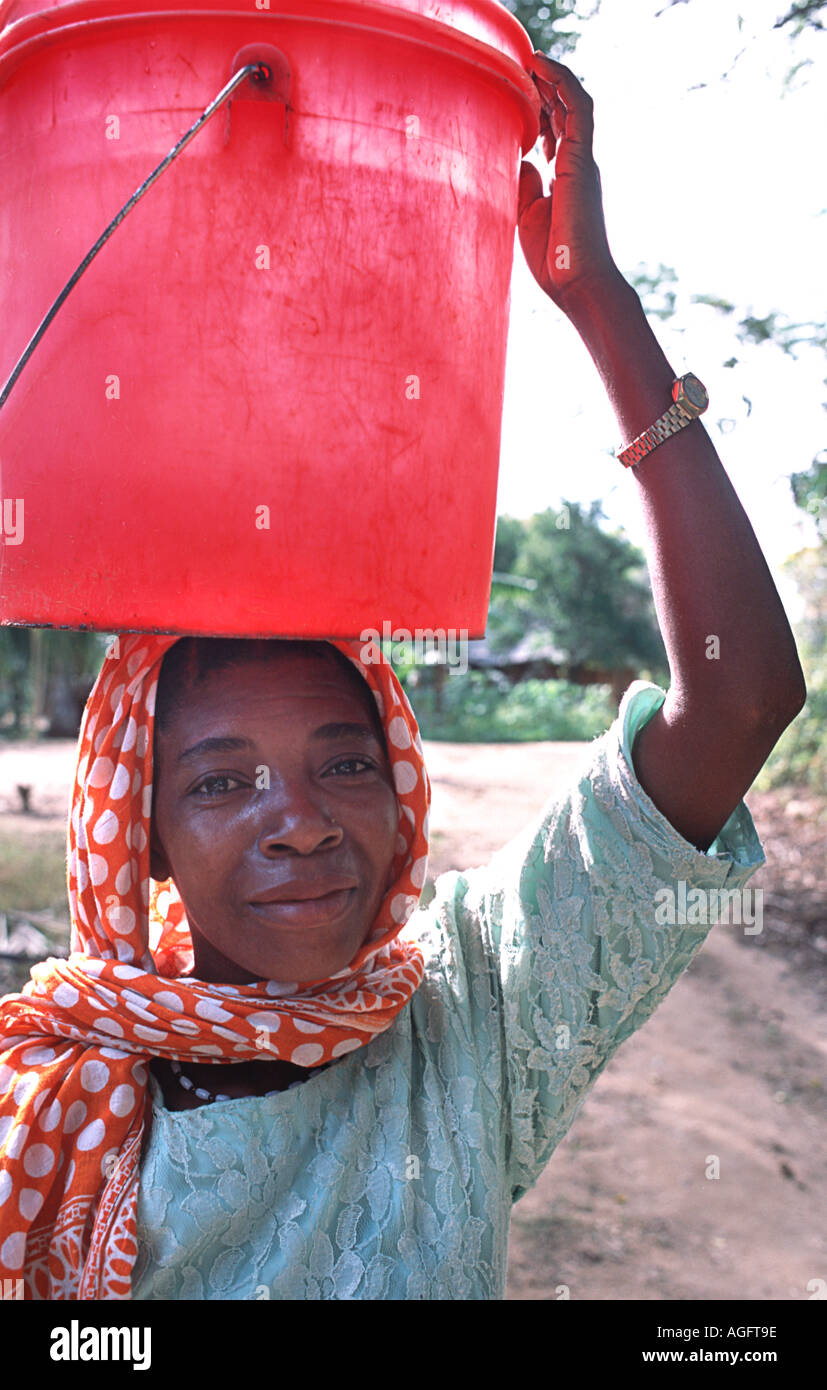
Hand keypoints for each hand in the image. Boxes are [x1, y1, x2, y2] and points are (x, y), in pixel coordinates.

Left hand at [518, 53, 623, 316]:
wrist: (576, 281)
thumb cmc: (553, 258)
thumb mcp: (527, 214)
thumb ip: (525, 183)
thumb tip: (520, 157)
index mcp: (565, 179)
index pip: (556, 134)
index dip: (540, 112)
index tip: (520, 99)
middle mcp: (577, 165)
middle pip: (564, 114)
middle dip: (545, 90)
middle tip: (522, 69)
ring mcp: (582, 161)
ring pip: (573, 104)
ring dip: (553, 79)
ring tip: (531, 60)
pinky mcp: (582, 160)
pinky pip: (579, 109)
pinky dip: (562, 83)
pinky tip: (541, 67)